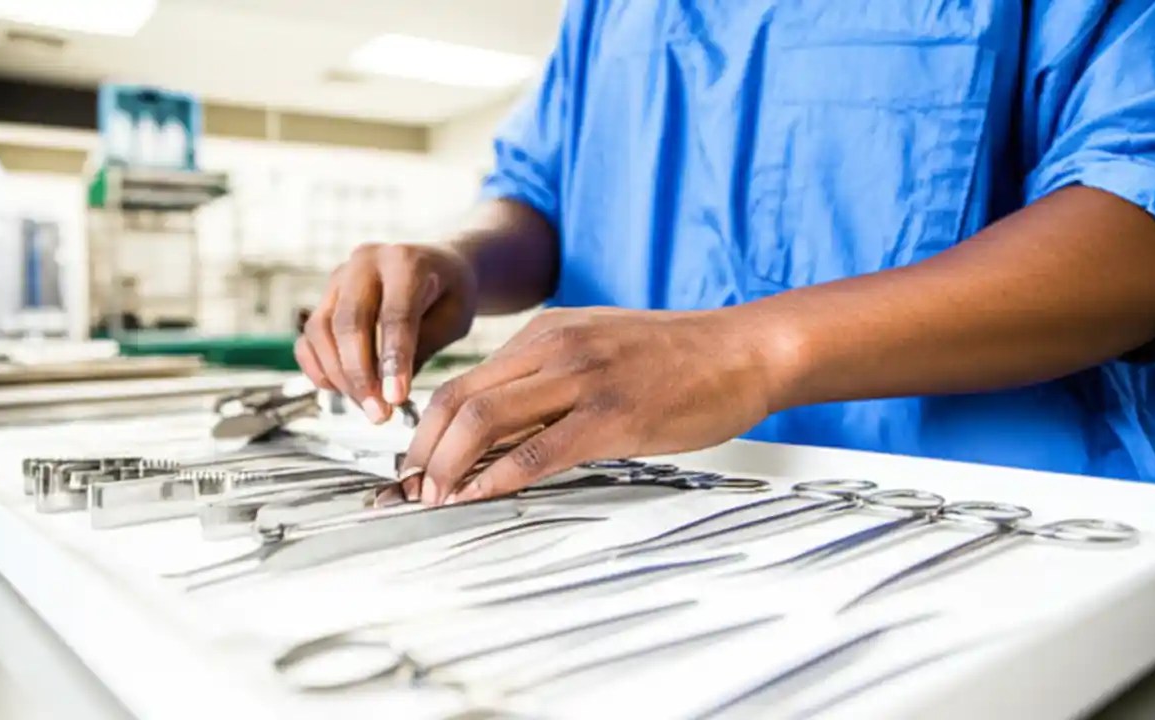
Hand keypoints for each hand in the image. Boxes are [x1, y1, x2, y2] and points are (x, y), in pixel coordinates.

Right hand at [295, 243, 477, 422]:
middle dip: (360, 375)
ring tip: (367, 406)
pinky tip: (341, 391)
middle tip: (378, 413)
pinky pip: (308, 338)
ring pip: (320, 330)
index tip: (396, 398)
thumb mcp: (453, 320)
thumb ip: (421, 348)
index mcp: (405, 261)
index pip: (394, 314)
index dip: (393, 361)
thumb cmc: (450, 295)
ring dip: (339, 376)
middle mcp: (365, 262)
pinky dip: (318, 368)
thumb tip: (388, 393)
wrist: (439, 268)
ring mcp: (339, 279)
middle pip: (349, 322)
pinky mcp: (324, 299)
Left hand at [399, 307, 777, 504]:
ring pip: (485, 420)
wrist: (744, 350)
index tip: (416, 465)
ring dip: (448, 466)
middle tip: (410, 490)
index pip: (463, 381)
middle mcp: (554, 347)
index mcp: (546, 333)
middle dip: (423, 451)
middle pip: (458, 399)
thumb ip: (548, 380)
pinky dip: (496, 478)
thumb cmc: (677, 358)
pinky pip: (537, 450)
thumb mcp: (599, 348)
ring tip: (434, 500)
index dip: (425, 429)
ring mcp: (582, 378)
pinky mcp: (613, 415)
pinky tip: (479, 497)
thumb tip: (502, 433)